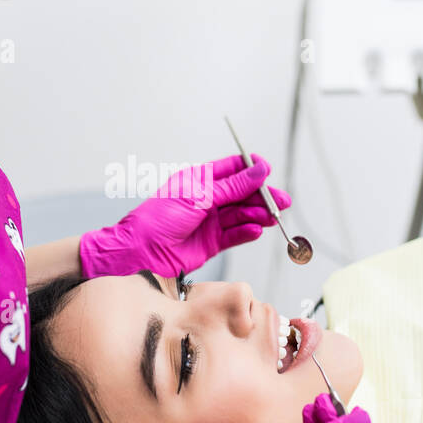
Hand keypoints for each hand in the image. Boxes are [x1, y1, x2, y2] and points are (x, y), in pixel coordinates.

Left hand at [78, 153, 290, 277]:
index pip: (232, 169)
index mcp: (200, 180)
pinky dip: (247, 232)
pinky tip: (256, 230)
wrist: (141, 252)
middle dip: (262, 197)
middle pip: (242, 194)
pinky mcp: (211, 243)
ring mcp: (209, 221)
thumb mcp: (199, 197)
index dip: (252, 169)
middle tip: (281, 202)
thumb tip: (259, 171)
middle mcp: (207, 200)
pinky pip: (235, 235)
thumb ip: (232, 187)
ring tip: (271, 218)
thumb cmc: (159, 218)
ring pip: (241, 215)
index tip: (268, 171)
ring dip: (257, 216)